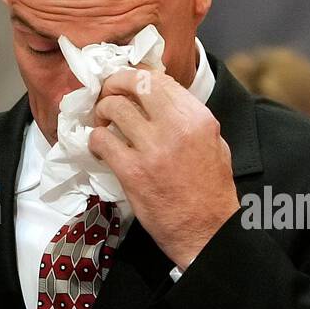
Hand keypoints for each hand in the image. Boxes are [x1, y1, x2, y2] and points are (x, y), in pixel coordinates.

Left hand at [89, 67, 238, 267]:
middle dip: (113, 85)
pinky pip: (101, 141)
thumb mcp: (214, 144)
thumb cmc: (211, 192)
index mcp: (198, 118)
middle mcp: (176, 127)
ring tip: (103, 123)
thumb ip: (189, 119)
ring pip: (113, 109)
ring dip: (102, 113)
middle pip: (133, 85)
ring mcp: (152, 149)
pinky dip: (95, 141)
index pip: (158, 80)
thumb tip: (159, 100)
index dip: (135, 77)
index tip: (125, 84)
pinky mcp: (132, 171)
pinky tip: (101, 149)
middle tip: (107, 95)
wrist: (207, 231)